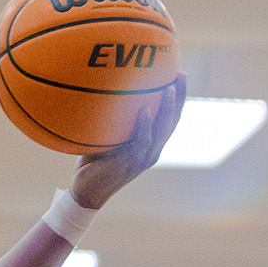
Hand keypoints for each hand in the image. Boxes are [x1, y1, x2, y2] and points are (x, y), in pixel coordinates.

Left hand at [70, 73, 186, 209]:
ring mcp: (143, 158)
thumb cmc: (92, 164)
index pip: (169, 119)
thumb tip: (102, 91)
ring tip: (170, 87)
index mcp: (150, 144)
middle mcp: (152, 150)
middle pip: (173, 121)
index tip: (179, 75)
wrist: (85, 192)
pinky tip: (144, 110)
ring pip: (163, 130)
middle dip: (180, 97)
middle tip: (182, 74)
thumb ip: (110, 120)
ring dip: (168, 107)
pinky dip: (144, 125)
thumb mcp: (104, 138)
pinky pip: (142, 141)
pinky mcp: (131, 163)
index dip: (178, 98)